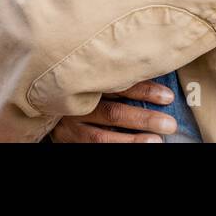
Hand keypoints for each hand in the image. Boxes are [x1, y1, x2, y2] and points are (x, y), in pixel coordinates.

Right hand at [47, 80, 177, 142]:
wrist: (45, 104)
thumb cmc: (81, 85)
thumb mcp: (96, 75)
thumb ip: (118, 75)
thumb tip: (156, 66)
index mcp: (85, 80)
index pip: (118, 85)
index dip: (144, 91)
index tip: (169, 97)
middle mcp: (75, 104)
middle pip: (112, 112)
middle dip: (143, 118)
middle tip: (170, 124)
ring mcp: (69, 126)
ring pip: (101, 136)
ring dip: (130, 141)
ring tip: (155, 142)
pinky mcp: (67, 141)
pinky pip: (91, 146)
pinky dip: (115, 148)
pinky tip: (134, 149)